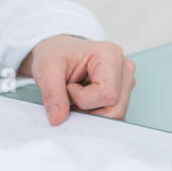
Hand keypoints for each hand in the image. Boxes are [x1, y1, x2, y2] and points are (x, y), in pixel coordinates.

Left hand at [18, 35, 135, 124]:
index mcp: (110, 55)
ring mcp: (125, 82)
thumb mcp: (46, 69)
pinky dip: (95, 113)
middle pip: (115, 109)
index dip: (83, 99)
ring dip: (91, 113)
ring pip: (115, 114)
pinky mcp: (122, 92)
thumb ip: (52, 94)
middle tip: (71, 96)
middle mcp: (123, 68)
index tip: (69, 87)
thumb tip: (58, 118)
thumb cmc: (56, 53)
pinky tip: (84, 102)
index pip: (107, 94)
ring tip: (76, 98)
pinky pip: (113, 114)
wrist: (57, 52)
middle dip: (88, 111)